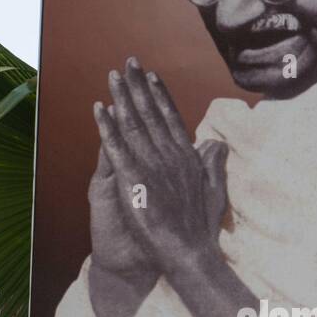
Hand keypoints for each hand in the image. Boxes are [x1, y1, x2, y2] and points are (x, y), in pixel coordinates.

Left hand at [97, 59, 229, 279]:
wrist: (189, 253)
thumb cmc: (201, 229)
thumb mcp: (214, 192)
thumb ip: (214, 164)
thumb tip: (218, 143)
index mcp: (187, 158)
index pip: (171, 119)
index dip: (159, 96)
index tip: (151, 77)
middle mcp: (170, 155)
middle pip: (151, 113)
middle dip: (138, 86)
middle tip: (128, 62)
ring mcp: (152, 166)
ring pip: (133, 124)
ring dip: (122, 97)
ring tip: (112, 76)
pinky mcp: (134, 179)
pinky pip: (116, 147)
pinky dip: (106, 127)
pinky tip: (98, 109)